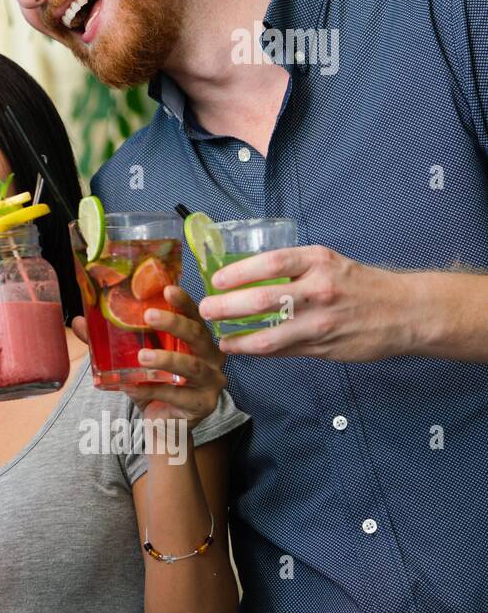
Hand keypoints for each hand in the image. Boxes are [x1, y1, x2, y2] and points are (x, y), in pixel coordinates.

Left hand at [122, 285, 227, 424]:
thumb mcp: (132, 360)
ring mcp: (211, 382)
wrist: (163, 425)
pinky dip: (153, 391)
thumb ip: (109, 341)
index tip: (167, 289)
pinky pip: (178, 395)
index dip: (183, 301)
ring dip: (165, 359)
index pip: (193, 314)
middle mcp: (211, 357)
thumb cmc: (153, 384)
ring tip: (141, 356)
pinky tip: (133, 387)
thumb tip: (79, 322)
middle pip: (197, 335)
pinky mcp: (203, 405)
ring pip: (192, 366)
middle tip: (149, 315)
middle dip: (174, 323)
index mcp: (197, 338)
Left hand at [198, 245, 407, 361]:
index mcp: (318, 261)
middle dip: (226, 306)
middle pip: (263, 300)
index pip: (270, 263)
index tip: (216, 281)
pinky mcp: (325, 347)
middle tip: (205, 309)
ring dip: (238, 338)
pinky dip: (259, 351)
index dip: (238, 273)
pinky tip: (242, 348)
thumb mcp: (327, 262)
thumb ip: (291, 269)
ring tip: (220, 338)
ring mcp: (322, 322)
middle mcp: (319, 290)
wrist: (406, 311)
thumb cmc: (358, 283)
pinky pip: (284, 350)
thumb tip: (244, 277)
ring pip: (270, 335)